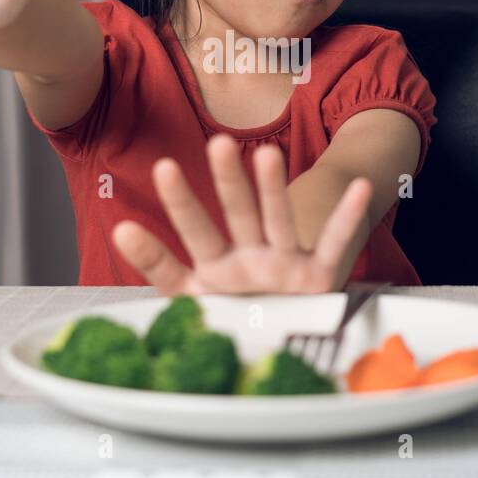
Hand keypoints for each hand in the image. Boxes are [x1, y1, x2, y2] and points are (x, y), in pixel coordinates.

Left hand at [111, 134, 373, 294]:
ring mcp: (284, 265)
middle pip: (236, 215)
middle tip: (218, 144)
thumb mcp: (192, 299)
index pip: (192, 234)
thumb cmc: (232, 312)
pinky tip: (357, 188)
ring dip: (274, 190)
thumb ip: (160, 268)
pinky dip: (347, 219)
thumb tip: (119, 228)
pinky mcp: (318, 278)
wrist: (281, 333)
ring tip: (268, 154)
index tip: (159, 174)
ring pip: (278, 221)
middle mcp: (248, 260)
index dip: (179, 206)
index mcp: (214, 268)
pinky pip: (334, 246)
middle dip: (228, 182)